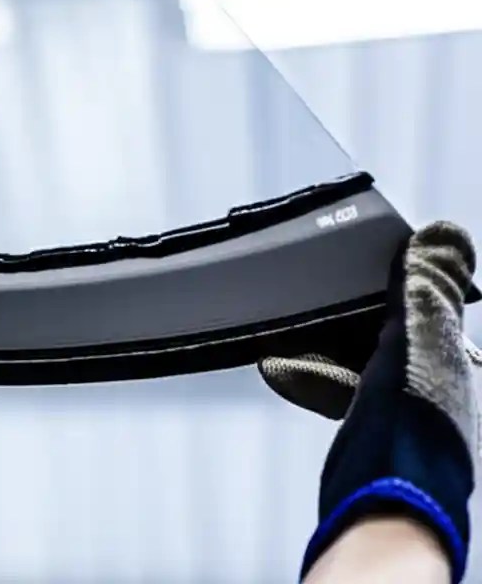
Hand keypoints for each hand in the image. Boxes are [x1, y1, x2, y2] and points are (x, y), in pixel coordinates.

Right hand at [263, 222, 477, 581]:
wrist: (386, 506)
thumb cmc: (417, 427)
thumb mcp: (425, 343)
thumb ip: (429, 292)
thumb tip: (445, 233)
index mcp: (459, 359)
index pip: (427, 302)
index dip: (392, 280)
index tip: (354, 262)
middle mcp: (438, 382)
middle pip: (387, 327)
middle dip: (344, 313)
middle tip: (311, 296)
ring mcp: (403, 408)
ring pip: (356, 356)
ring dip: (317, 343)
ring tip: (283, 336)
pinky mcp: (368, 430)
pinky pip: (336, 386)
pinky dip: (309, 374)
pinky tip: (279, 366)